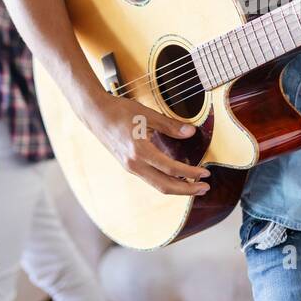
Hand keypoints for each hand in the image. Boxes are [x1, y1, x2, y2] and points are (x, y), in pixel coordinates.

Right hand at [87, 94, 211, 196]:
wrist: (95, 114)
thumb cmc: (120, 110)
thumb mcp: (148, 114)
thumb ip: (170, 125)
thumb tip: (191, 133)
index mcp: (139, 151)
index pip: (171, 168)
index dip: (190, 173)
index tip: (205, 174)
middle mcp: (134, 164)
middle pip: (165, 186)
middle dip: (187, 190)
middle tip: (205, 188)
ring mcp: (130, 167)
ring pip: (157, 185)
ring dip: (177, 188)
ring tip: (194, 186)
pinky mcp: (129, 166)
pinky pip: (151, 179)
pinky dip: (166, 181)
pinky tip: (176, 177)